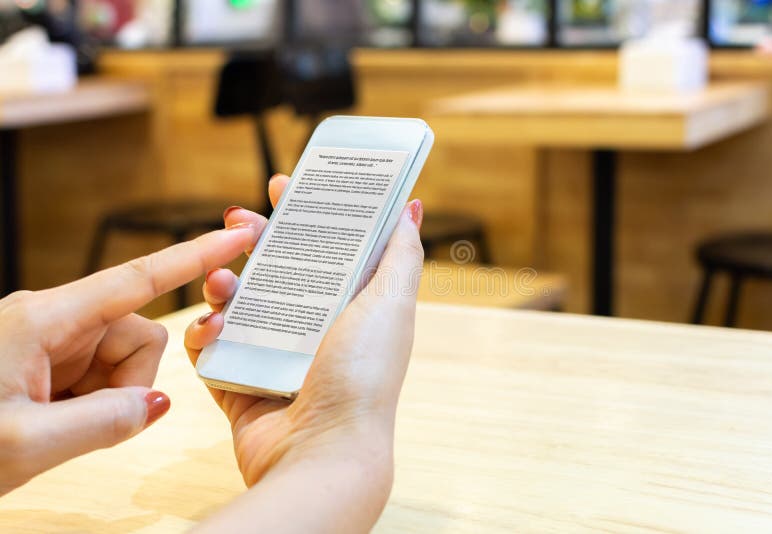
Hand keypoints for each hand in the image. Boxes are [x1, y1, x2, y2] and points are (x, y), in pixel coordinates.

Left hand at [0, 223, 258, 494]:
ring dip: (109, 399)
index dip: (196, 256)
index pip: (139, 279)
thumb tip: (158, 403)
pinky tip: (55, 424)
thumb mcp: (27, 445)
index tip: (238, 234)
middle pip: (137, 335)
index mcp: (45, 319)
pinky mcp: (46, 362)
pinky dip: (93, 405)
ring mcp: (49, 341)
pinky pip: (101, 377)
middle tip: (85, 423)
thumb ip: (106, 422)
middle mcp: (51, 320)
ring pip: (122, 361)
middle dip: (130, 384)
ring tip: (57, 427)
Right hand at [184, 175, 424, 529]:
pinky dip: (204, 334)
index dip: (305, 213)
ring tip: (222, 283)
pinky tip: (211, 327)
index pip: (323, 247)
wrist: (324, 453)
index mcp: (348, 306)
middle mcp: (312, 327)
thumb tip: (411, 207)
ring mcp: (273, 355)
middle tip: (239, 219)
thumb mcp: (391, 305)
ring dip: (223, 283)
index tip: (285, 185)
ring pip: (237, 302)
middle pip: (274, 268)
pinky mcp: (239, 382)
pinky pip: (210, 347)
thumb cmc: (363, 378)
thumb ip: (400, 255)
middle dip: (253, 239)